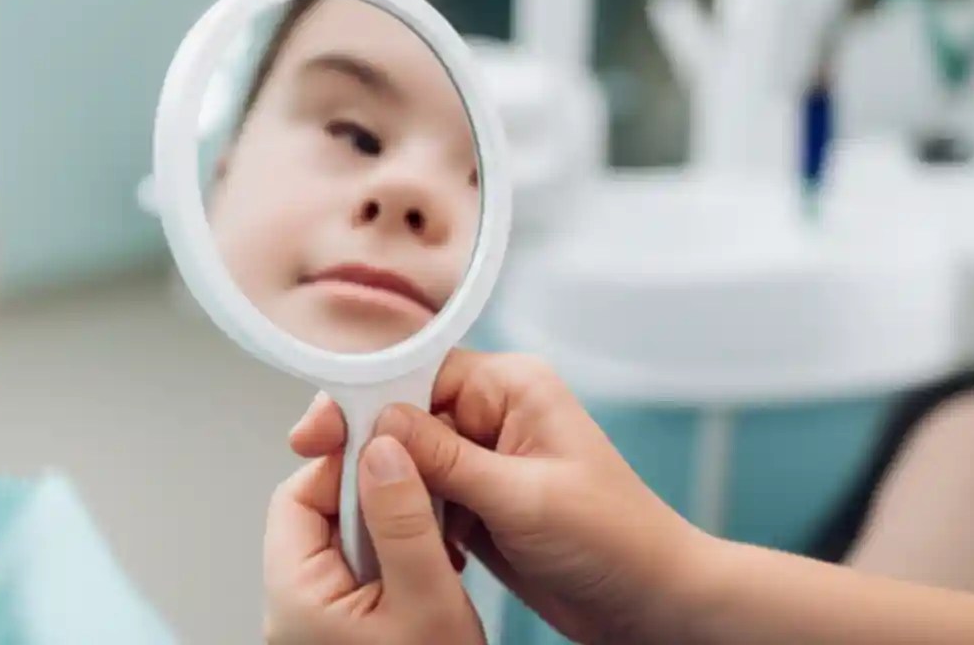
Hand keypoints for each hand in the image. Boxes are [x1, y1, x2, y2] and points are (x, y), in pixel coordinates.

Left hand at [263, 433, 483, 644]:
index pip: (298, 495)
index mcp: (294, 594)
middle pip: (321, 511)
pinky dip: (398, 552)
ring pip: (346, 537)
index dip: (344, 463)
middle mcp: (294, 603)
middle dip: (375, 493)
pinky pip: (363, 565)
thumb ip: (402, 523)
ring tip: (436, 529)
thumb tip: (382, 447)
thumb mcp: (427, 600)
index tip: (394, 446)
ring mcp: (319, 614)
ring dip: (392, 522)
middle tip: (425, 487)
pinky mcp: (347, 622)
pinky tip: (434, 559)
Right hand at [290, 350, 715, 643]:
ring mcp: (482, 457)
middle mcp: (493, 413)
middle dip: (368, 450)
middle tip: (327, 478)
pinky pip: (419, 495)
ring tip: (367, 520)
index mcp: (512, 388)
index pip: (419, 371)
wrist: (650, 602)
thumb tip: (380, 424)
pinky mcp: (475, 497)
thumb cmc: (616, 541)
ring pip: (405, 459)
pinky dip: (404, 517)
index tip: (323, 429)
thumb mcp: (523, 498)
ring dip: (385, 489)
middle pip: (403, 414)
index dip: (366, 397)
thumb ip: (447, 460)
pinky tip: (400, 542)